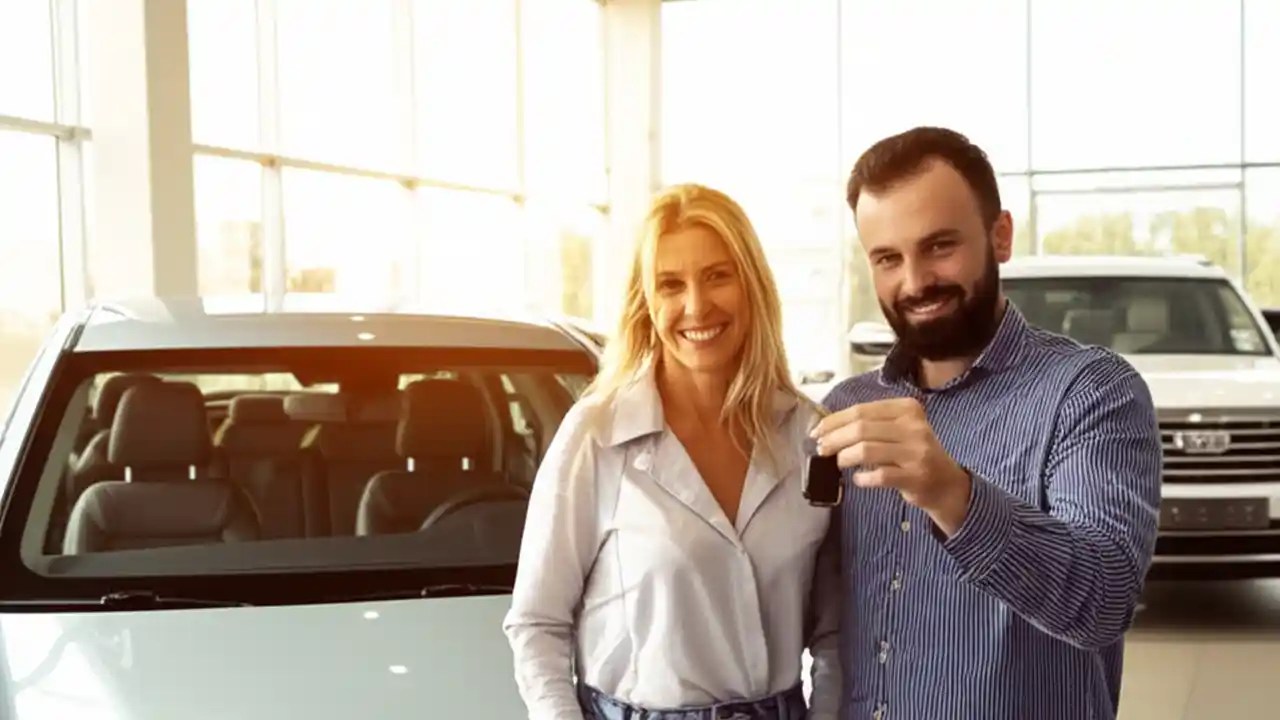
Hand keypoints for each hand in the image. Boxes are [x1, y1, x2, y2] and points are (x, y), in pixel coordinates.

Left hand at [812, 397, 972, 535]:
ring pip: (867, 450)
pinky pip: (879, 476)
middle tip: (821, 448)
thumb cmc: (915, 454)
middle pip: (861, 428)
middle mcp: (914, 427)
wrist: (947, 484)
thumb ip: (872, 425)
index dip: (835, 420)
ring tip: (838, 462)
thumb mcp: (900, 430)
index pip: (862, 410)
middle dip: (834, 438)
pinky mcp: (915, 477)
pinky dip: (863, 478)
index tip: (817, 430)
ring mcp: (916, 452)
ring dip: (845, 457)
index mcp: (907, 409)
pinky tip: (858, 480)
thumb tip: (829, 427)